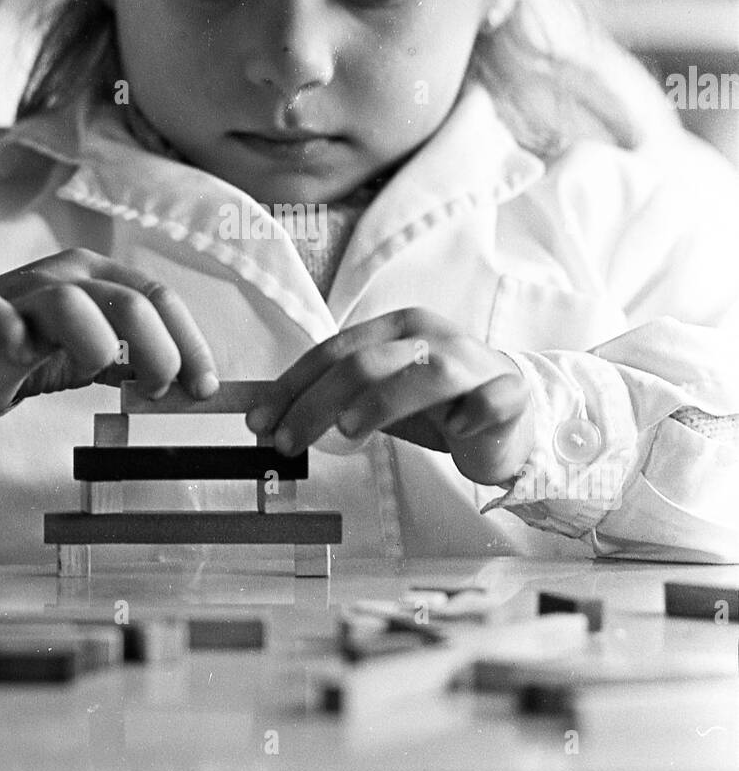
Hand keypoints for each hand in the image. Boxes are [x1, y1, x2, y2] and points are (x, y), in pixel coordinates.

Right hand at [0, 250, 217, 415]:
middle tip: (159, 392)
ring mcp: (24, 292)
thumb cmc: (38, 348)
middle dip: (158, 352)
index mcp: (100, 277)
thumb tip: (191, 387)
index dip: (189, 343)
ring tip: (97, 373)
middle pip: (128, 302)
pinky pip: (0, 320)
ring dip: (97, 347)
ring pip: (71, 304)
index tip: (203, 386)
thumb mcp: (98, 349)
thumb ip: (139, 360)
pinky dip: (15, 337)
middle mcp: (67, 276)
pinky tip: (23, 356)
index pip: (159, 297)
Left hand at [245, 308, 533, 485]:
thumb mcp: (376, 397)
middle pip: (367, 363)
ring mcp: (474, 362)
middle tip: (286, 441)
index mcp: (396, 329)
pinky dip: (474, 411)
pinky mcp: (510, 393)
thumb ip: (327, 400)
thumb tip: (258, 414)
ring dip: (383, 402)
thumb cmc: (436, 405)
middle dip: (317, 403)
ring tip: (348, 433)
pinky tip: (456, 430)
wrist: (512, 415)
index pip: (333, 352)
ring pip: (426, 374)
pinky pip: (493, 398)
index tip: (259, 421)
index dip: (291, 386)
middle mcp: (431, 337)